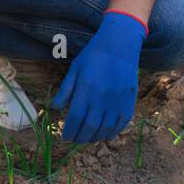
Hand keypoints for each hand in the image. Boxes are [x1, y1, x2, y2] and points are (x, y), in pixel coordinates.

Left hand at [52, 11, 145, 142]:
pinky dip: (111, 133)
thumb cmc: (93, 55)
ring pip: (105, 130)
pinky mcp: (129, 103)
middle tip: (74, 139)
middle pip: (89, 127)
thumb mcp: (75, 69)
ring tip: (87, 138)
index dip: (69, 131)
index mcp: (86, 89)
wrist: (120, 45)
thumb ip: (65, 90)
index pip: (75, 118)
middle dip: (79, 137)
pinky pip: (120, 125)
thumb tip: (55, 109)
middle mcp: (102, 98)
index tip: (64, 136)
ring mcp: (117, 102)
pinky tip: (104, 134)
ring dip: (94, 138)